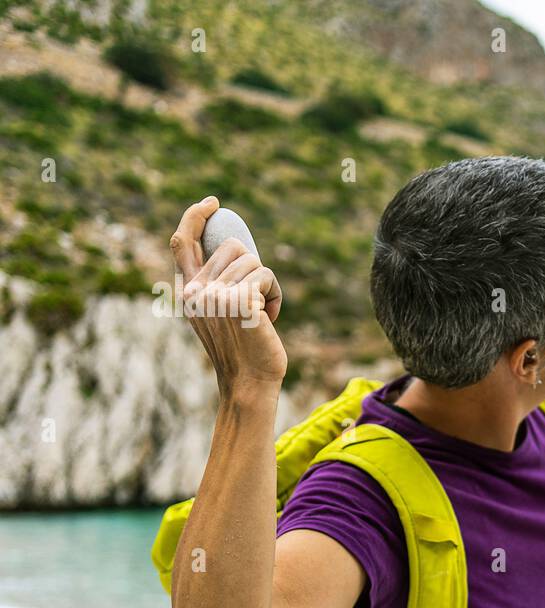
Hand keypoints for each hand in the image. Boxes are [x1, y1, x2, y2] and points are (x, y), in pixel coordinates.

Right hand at [170, 197, 286, 395]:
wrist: (249, 381)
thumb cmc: (242, 348)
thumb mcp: (218, 312)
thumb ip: (215, 283)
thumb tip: (232, 249)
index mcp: (186, 290)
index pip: (181, 242)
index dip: (194, 216)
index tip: (213, 203)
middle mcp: (195, 290)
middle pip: (233, 247)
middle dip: (253, 268)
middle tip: (254, 301)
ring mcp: (214, 295)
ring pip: (253, 261)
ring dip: (267, 286)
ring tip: (261, 314)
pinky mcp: (238, 300)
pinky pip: (267, 276)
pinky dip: (276, 295)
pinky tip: (270, 318)